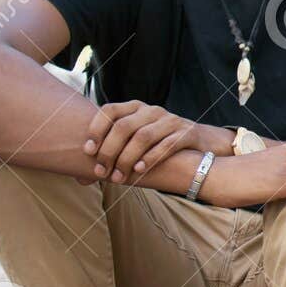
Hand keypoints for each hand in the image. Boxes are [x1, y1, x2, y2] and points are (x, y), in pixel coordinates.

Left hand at [85, 100, 231, 182]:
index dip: (96, 129)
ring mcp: (171, 121)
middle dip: (109, 151)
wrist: (204, 143)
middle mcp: (153, 110)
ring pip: (143, 137)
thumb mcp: (137, 140)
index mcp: (136, 107)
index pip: (109, 110)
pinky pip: (166, 145)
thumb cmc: (161, 145)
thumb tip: (80, 179)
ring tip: (118, 178)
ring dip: (126, 159)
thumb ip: (113, 152)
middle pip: (123, 127)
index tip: (88, 151)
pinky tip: (139, 171)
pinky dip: (150, 159)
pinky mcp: (187, 134)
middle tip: (101, 172)